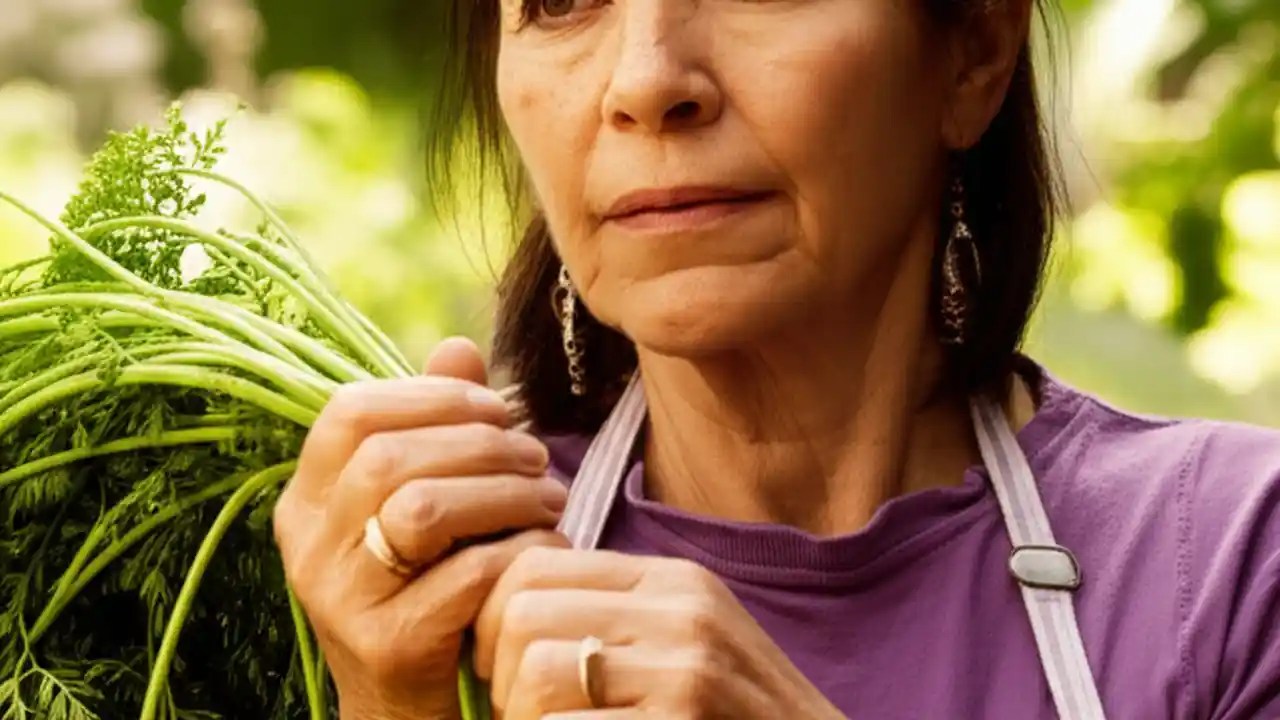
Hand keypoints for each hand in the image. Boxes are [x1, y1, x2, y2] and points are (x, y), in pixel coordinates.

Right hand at [273, 337, 570, 719]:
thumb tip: (458, 347)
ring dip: (504, 493)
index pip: (348, 413)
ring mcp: (343, 599)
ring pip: (423, 510)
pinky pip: (466, 574)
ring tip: (550, 499)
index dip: (431, 396)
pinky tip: (550, 547)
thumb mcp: (418, 505)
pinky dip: (520, 550)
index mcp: (306, 501)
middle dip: (479, 444)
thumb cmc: (425, 589)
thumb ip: (434, 426)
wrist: (410, 710)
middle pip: (388, 457)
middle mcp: (308, 547)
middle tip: (537, 458)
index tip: (494, 409)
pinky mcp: (392, 645)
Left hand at [473, 548, 844, 718]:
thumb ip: (612, 613)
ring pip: (538, 671)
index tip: (498, 662)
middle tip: (518, 711)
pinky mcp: (684, 719)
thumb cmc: (734, 713)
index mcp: (670, 579)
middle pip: (523, 613)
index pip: (534, 563)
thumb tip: (505, 607)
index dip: (491, 616)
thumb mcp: (683, 637)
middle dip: (500, 674)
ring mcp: (687, 668)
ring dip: (521, 717)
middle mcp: (680, 609)